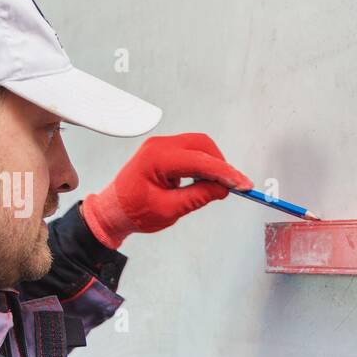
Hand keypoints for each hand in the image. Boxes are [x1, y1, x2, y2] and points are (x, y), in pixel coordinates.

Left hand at [81, 132, 252, 248]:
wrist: (114, 210)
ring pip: (199, 146)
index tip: (242, 184)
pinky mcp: (164, 151)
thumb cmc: (134, 211)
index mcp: (157, 159)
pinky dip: (203, 163)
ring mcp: (161, 146)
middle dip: (221, 164)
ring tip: (218, 186)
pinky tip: (205, 180)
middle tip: (232, 186)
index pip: (200, 161)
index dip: (225, 172)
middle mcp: (159, 146)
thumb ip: (198, 196)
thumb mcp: (169, 209)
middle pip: (203, 145)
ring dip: (213, 163)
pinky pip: (191, 150)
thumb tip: (222, 188)